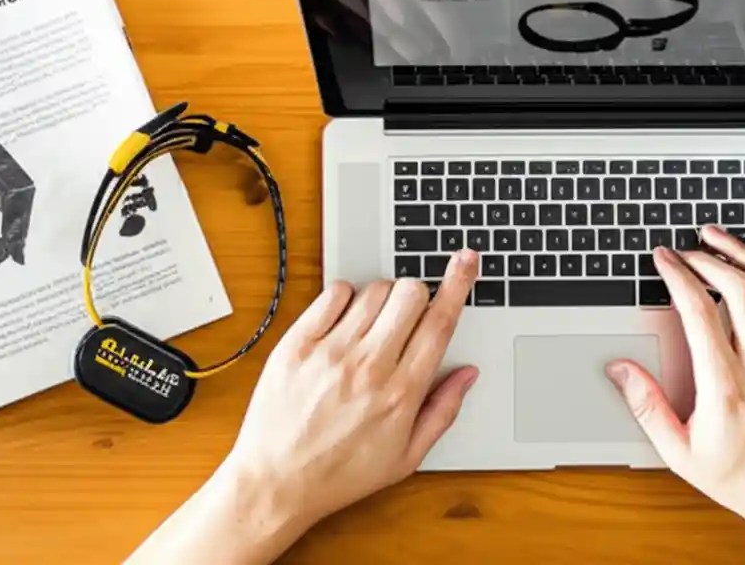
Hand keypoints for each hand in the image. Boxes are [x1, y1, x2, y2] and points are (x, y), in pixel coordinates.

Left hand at [129, 250, 479, 564]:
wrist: (276, 482)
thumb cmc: (340, 474)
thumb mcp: (406, 457)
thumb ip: (443, 410)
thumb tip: (468, 373)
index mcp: (401, 394)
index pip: (440, 322)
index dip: (459, 284)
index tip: (466, 261)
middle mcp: (368, 368)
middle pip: (410, 294)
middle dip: (418, 295)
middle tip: (408, 315)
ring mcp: (330, 353)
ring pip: (373, 290)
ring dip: (382, 298)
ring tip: (371, 327)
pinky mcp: (297, 345)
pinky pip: (332, 294)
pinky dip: (344, 297)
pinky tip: (343, 321)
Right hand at [606, 226, 744, 563]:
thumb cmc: (742, 477)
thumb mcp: (680, 451)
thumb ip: (646, 405)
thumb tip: (621, 370)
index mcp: (725, 385)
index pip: (699, 310)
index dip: (678, 274)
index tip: (664, 258)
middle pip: (740, 289)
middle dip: (710, 256)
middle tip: (688, 246)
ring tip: (724, 240)